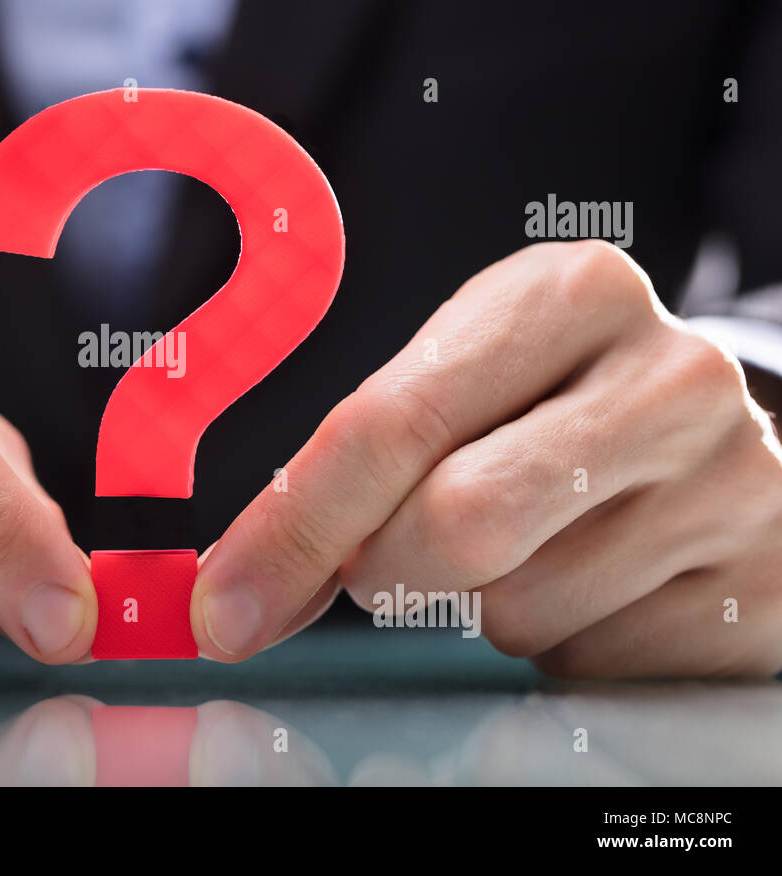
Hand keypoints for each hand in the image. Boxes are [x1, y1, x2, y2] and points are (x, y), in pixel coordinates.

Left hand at [193, 240, 781, 676]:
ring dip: (484, 608)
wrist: (713, 448)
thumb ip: (359, 464)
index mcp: (567, 294)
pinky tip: (598, 587)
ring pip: (519, 606)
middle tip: (379, 571)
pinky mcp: (760, 580)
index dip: (291, 526)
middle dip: (382, 571)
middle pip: (457, 521)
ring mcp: (733, 478)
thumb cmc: (553, 411)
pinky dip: (559, 642)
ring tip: (535, 551)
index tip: (225, 607)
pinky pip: (594, 658)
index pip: (391, 422)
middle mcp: (668, 373)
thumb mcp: (466, 388)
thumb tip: (239, 585)